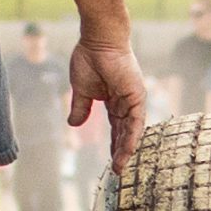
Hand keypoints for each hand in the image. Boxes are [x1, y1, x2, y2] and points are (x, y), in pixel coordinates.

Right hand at [67, 38, 147, 173]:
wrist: (97, 40)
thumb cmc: (89, 58)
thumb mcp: (81, 90)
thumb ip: (81, 108)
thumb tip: (73, 125)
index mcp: (114, 100)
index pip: (116, 127)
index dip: (114, 144)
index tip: (111, 162)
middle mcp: (126, 102)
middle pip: (125, 132)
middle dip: (121, 151)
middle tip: (118, 171)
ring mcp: (133, 99)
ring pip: (132, 130)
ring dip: (126, 149)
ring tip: (121, 167)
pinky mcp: (136, 95)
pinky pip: (135, 120)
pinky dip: (132, 136)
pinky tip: (127, 151)